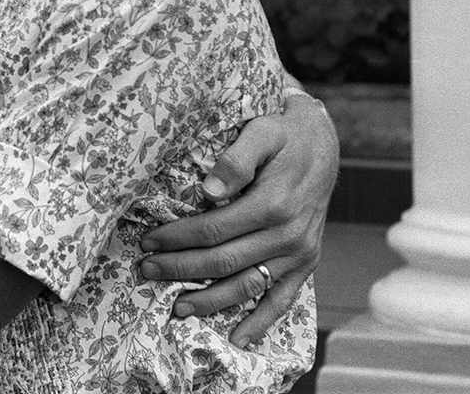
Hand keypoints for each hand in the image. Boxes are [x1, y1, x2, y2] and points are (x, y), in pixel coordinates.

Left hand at [138, 93, 337, 347]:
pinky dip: (261, 321)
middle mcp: (288, 234)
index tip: (148, 241)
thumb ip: (237, 158)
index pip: (214, 229)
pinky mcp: (306, 263)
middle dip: (181, 269)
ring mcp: (299, 253)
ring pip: (248, 286)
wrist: (324, 146)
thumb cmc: (284, 136)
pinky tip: (238, 338)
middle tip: (146, 270)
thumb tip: (210, 190)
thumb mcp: (262, 132)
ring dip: (210, 301)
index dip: (178, 238)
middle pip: (224, 261)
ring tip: (176, 308)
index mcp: (274, 204)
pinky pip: (283, 299)